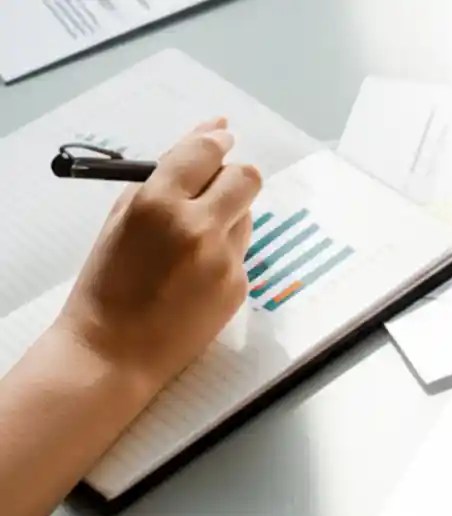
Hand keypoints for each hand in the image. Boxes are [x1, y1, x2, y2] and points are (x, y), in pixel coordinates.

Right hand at [57, 117, 262, 392]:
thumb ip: (166, 176)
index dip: (216, 140)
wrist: (115, 350)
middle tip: (214, 188)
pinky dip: (224, 253)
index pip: (205, 152)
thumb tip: (209, 133)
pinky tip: (194, 275)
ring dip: (228, 215)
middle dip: (233, 176)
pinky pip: (241, 252)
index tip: (221, 137)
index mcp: (158, 204)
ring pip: (246, 215)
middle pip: (246, 178)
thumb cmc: (109, 282)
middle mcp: (198, 228)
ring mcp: (224, 259)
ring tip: (190, 244)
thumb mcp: (122, 218)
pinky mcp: (240, 286)